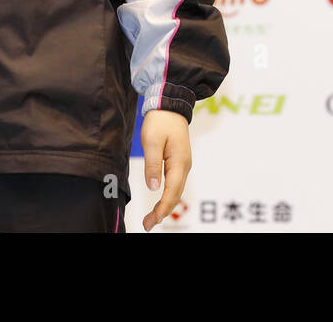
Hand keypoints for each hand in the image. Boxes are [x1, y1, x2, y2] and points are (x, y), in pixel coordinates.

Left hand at [140, 108, 190, 230]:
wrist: (170, 106)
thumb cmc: (160, 122)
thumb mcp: (151, 141)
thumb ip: (152, 165)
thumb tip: (153, 188)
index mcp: (179, 162)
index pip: (171, 192)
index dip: (162, 209)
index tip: (151, 221)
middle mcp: (184, 166)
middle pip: (176, 195)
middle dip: (163, 212)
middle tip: (147, 225)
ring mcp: (183, 164)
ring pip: (176, 191)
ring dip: (165, 206)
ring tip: (152, 218)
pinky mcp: (179, 162)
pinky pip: (175, 184)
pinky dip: (168, 196)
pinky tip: (160, 202)